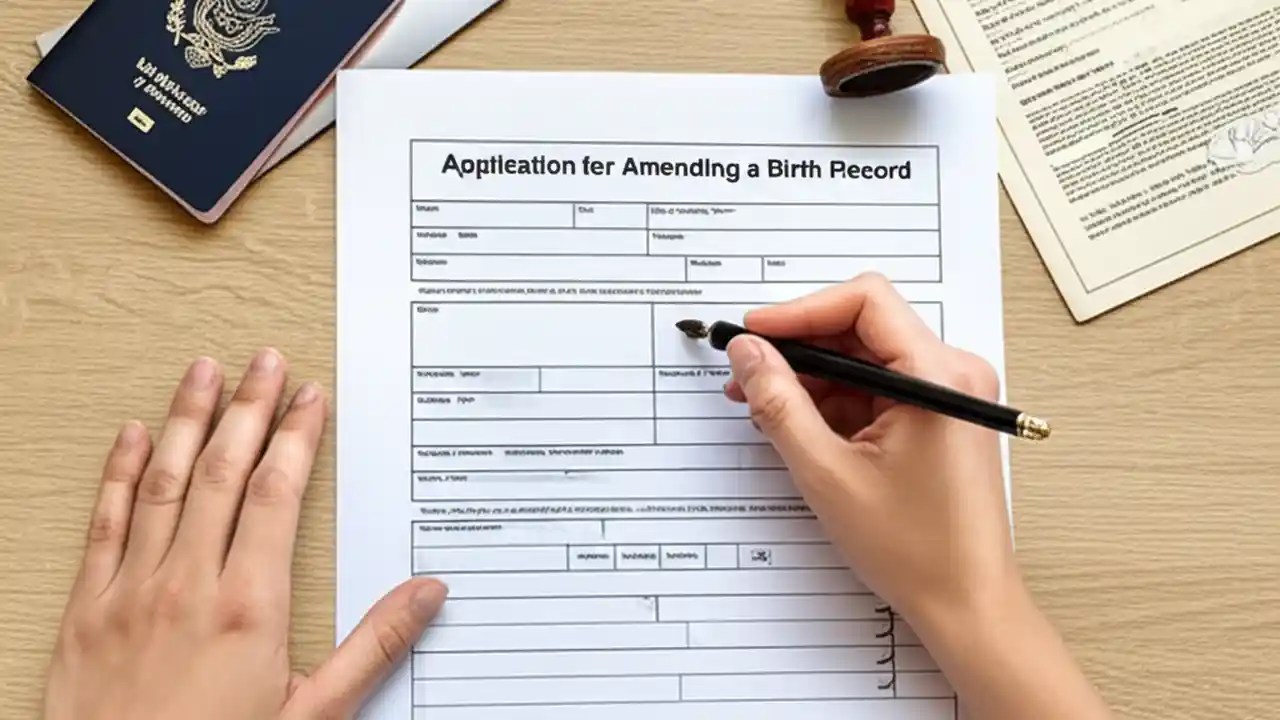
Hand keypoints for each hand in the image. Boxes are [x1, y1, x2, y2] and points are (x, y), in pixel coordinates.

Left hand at [44, 349, 445, 719]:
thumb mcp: (312, 716)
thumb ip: (373, 648)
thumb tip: (428, 594)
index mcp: (250, 605)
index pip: (277, 494)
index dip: (295, 436)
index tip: (309, 397)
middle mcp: (188, 585)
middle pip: (221, 472)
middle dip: (248, 409)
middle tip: (265, 360)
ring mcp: (131, 591)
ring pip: (160, 482)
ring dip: (184, 420)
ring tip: (204, 372)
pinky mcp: (87, 609)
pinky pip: (103, 523)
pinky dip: (115, 473)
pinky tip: (128, 436)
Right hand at [723, 273, 1014, 623]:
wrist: (967, 603)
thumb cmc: (919, 550)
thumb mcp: (827, 472)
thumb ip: (779, 404)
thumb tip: (749, 355)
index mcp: (938, 377)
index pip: (864, 301)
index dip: (799, 310)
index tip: (756, 332)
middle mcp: (952, 374)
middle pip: (861, 327)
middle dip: (798, 346)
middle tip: (748, 371)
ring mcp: (947, 395)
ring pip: (864, 358)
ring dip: (812, 377)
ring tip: (763, 406)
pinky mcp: (938, 416)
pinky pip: (876, 387)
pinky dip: (834, 400)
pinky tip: (798, 425)